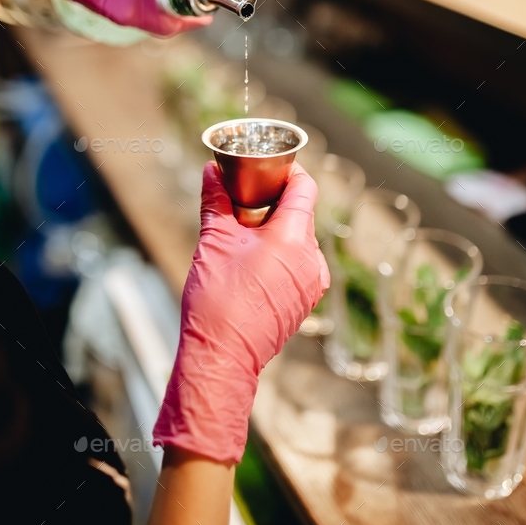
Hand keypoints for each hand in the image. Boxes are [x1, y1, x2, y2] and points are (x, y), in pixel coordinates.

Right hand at [152, 162, 329, 462]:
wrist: (222, 357)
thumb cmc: (217, 301)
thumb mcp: (213, 241)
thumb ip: (217, 200)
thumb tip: (212, 171)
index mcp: (294, 239)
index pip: (305, 187)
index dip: (287, 172)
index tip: (266, 168)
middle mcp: (312, 259)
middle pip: (301, 213)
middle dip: (274, 203)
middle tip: (245, 200)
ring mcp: (313, 283)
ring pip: (300, 240)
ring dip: (277, 230)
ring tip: (245, 235)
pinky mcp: (306, 301)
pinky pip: (299, 264)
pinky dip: (281, 255)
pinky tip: (253, 262)